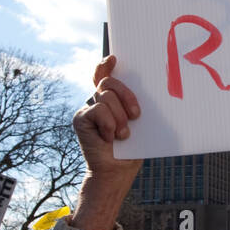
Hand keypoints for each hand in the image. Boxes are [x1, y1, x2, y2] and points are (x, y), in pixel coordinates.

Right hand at [73, 56, 142, 175]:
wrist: (116, 172)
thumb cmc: (132, 149)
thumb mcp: (138, 123)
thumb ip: (134, 105)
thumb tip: (149, 90)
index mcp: (112, 100)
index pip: (105, 76)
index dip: (106, 65)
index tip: (114, 58)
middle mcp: (97, 101)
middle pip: (109, 82)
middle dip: (126, 95)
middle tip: (136, 115)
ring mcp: (87, 109)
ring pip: (106, 96)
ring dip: (119, 117)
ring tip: (123, 134)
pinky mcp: (80, 119)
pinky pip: (98, 110)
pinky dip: (109, 124)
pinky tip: (110, 138)